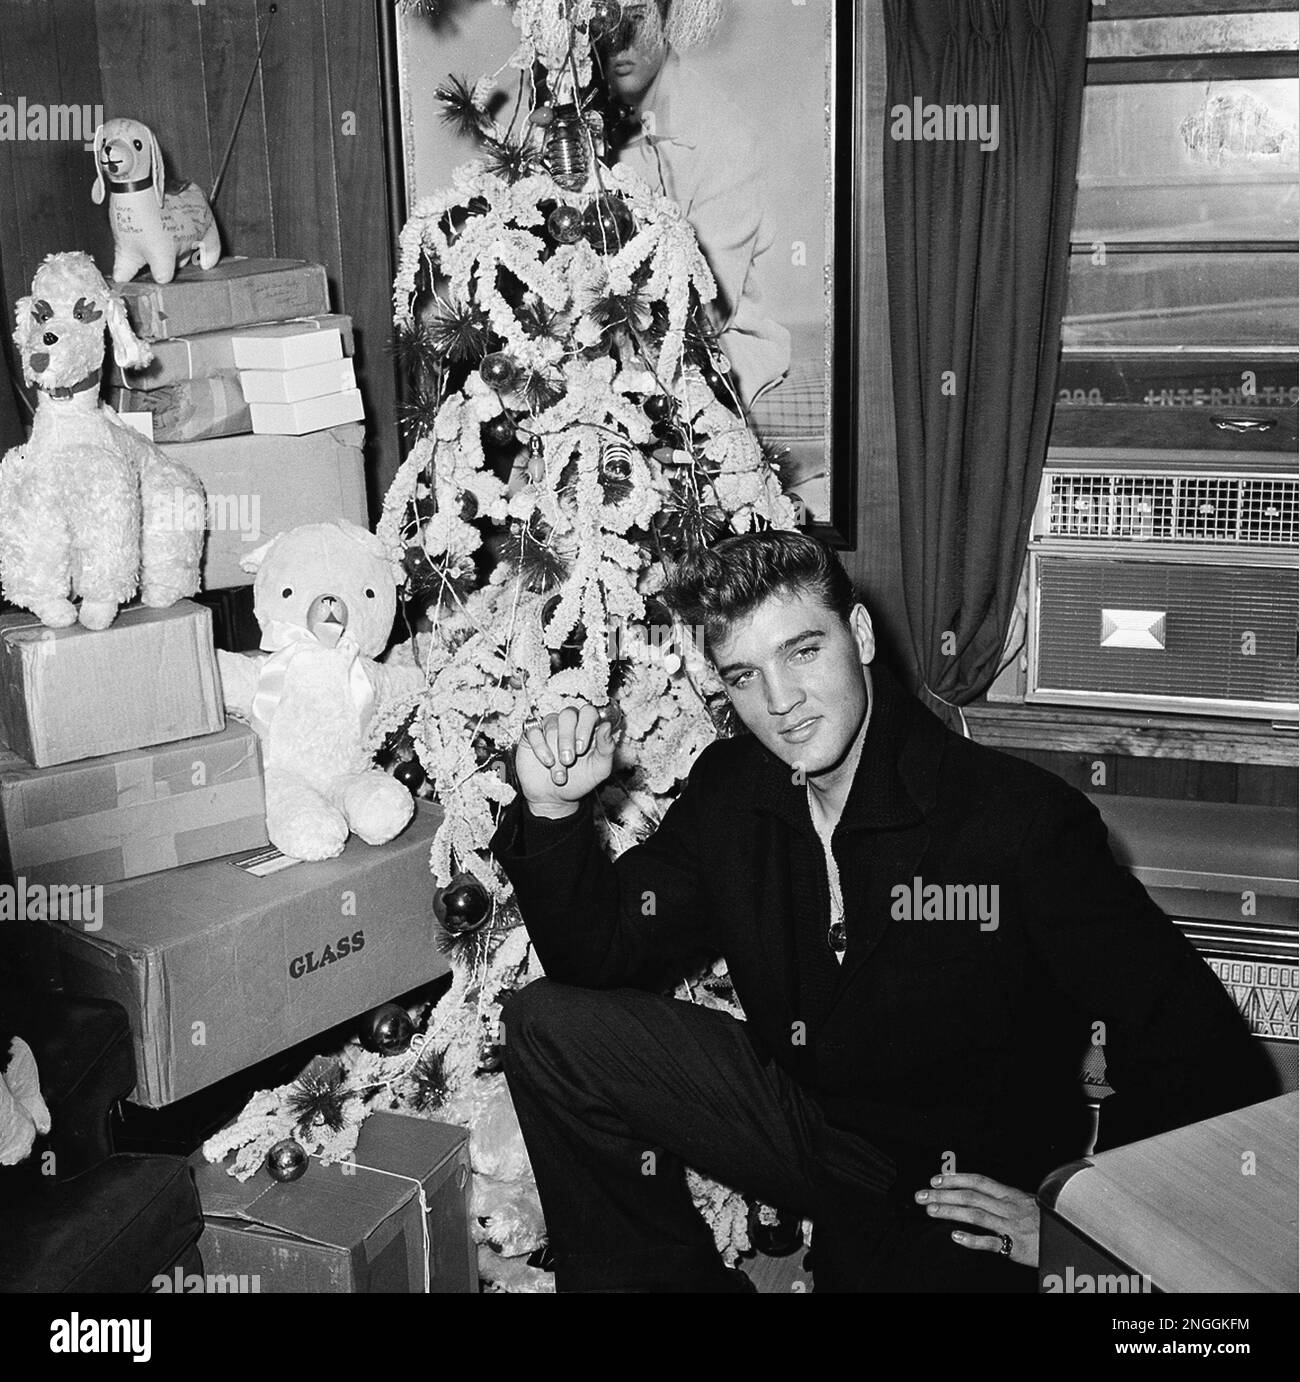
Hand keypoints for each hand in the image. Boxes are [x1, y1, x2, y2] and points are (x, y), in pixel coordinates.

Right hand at [515, 704, 619, 816]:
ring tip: (559, 773)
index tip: (582, 749)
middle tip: (569, 760)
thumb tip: (607, 726)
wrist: (555, 798)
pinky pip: (533, 731)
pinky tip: (547, 761)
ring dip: (555, 750)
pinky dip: (540, 747)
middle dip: (568, 739)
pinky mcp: (531, 735)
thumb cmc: (579, 781)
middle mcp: (569, 724)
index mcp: (588, 728)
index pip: (589, 712)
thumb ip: (607, 748)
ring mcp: (549, 727)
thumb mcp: (599, 769)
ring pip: (551, 725)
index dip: (585, 726)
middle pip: (568, 714)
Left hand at [915, 1172, 1039, 1267]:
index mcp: (1010, 1194)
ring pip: (975, 1214)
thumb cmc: (1048, 1220)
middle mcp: (1008, 1207)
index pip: (977, 1181)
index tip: (935, 1180)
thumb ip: (1004, 1197)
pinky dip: (971, 1238)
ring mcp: (1010, 1226)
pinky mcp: (1015, 1246)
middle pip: (970, 1196)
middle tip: (921, 1196)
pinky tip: (955, 1236)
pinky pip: (990, 1241)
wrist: (1071, 1237)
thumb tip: (980, 1190)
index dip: (954, 1178)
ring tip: (931, 1210)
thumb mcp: (1027, 1202)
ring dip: (950, 1211)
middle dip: (943, 1194)